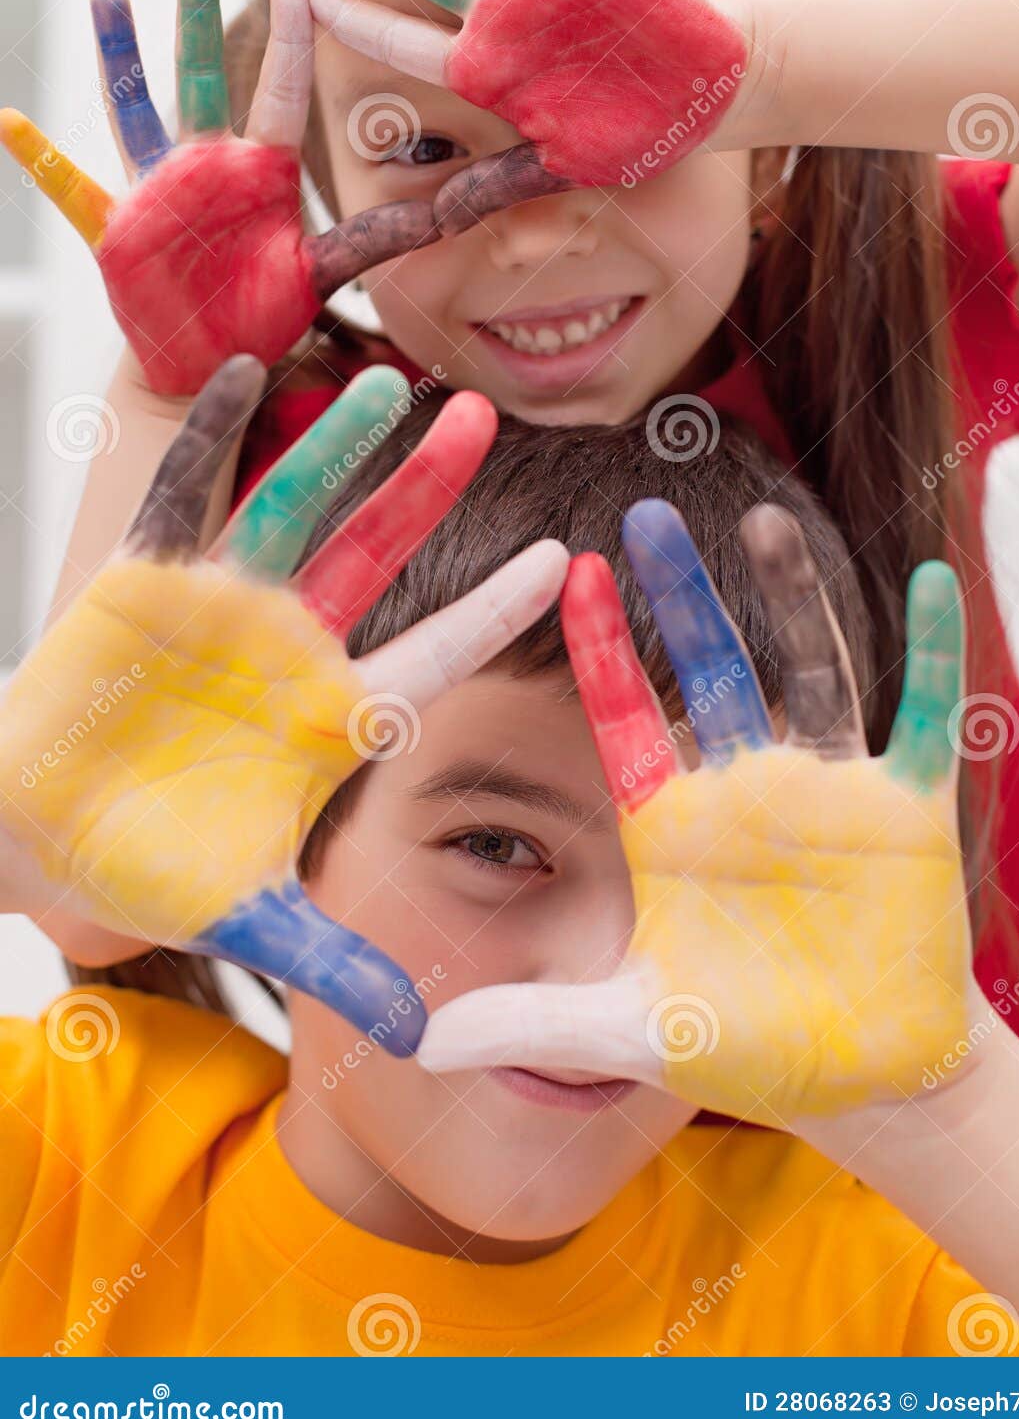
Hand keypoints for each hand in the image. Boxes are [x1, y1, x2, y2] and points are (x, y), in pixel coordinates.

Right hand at [0, 0, 553, 394]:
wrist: (216, 361)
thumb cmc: (267, 312)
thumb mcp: (323, 274)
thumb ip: (374, 242)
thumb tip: (445, 218)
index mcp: (262, 172)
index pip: (280, 94)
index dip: (291, 43)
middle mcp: (208, 167)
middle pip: (202, 76)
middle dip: (196, 14)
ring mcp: (158, 191)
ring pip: (137, 111)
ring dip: (121, 57)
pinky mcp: (118, 229)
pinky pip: (72, 189)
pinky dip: (40, 161)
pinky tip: (9, 121)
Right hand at [0, 359, 567, 1048]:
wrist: (38, 837)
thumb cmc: (146, 869)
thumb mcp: (251, 920)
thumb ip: (337, 961)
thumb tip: (422, 1040)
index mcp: (332, 715)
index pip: (433, 652)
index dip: (495, 610)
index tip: (565, 565)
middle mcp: (291, 646)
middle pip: (375, 549)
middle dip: (427, 488)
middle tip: (489, 416)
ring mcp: (220, 607)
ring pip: (293, 508)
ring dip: (336, 449)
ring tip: (390, 385)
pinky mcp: (144, 582)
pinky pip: (182, 498)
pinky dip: (210, 442)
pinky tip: (249, 378)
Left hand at [418, 500, 975, 1118]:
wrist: (857, 1080)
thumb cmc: (742, 1046)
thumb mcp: (629, 1031)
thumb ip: (533, 1024)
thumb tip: (419, 1045)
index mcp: (672, 825)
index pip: (626, 716)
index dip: (600, 648)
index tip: (571, 571)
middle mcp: (744, 789)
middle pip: (709, 668)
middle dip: (681, 595)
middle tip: (644, 515)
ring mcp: (827, 792)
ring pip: (805, 670)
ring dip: (791, 597)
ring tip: (762, 520)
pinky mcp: (908, 811)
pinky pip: (923, 718)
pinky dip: (933, 654)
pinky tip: (931, 583)